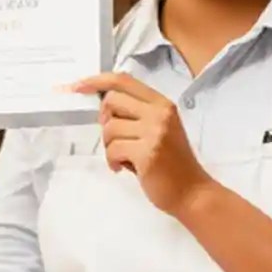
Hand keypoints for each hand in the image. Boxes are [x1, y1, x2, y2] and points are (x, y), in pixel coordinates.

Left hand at [71, 73, 216, 217]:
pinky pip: (113, 149)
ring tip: (123, 157)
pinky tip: (122, 167)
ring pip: (110, 128)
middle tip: (113, 138)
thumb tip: (104, 108)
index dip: (97, 80)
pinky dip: (112, 160)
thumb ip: (138, 114)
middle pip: (112, 100)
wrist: (192, 192)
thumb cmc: (173, 164)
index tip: (78, 85)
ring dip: (109, 146)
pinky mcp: (147, 152)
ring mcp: (155, 132)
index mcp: (162, 104)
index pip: (124, 80)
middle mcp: (160, 114)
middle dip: (105, 120)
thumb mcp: (160, 129)